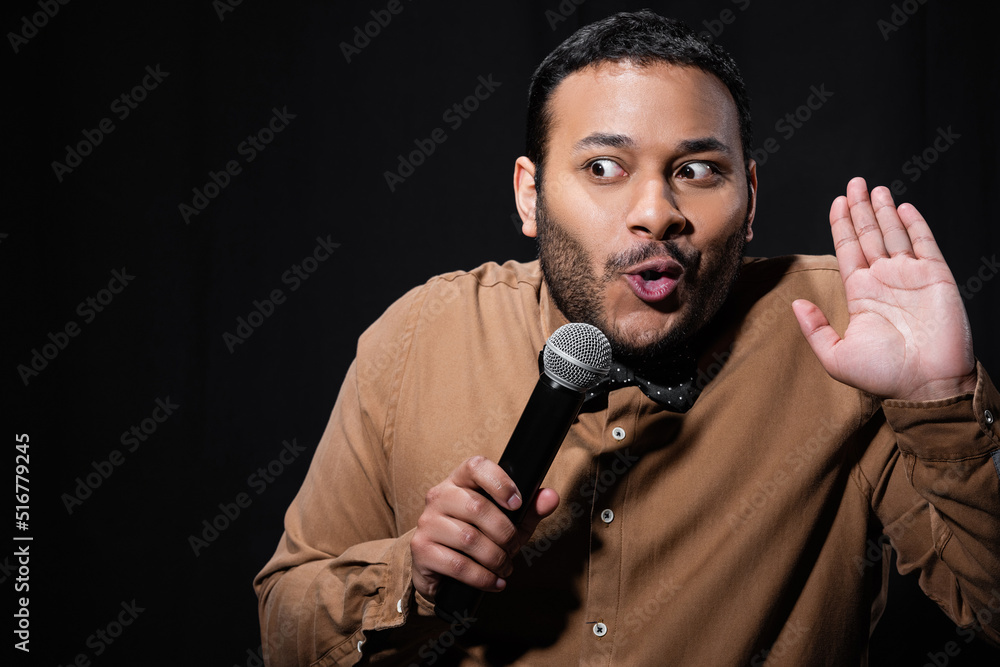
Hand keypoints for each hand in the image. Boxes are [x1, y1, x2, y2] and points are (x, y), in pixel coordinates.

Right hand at [409, 456, 559, 599]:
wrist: (440, 568)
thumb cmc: (479, 537)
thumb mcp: (508, 522)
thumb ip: (529, 510)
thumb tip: (551, 497)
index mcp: (460, 480)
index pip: (476, 466)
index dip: (499, 482)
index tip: (517, 504)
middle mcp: (439, 496)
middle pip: (477, 507)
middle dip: (505, 533)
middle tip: (513, 547)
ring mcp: (427, 522)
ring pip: (469, 538)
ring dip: (495, 558)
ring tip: (504, 566)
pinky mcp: (421, 550)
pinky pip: (458, 564)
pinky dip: (482, 577)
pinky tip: (493, 581)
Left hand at [792, 177, 975, 401]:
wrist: (926, 386)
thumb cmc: (883, 376)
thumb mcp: (835, 355)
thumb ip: (814, 328)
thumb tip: (795, 304)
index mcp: (861, 293)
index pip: (849, 250)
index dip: (842, 225)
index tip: (836, 202)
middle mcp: (884, 281)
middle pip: (869, 234)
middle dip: (860, 208)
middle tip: (854, 183)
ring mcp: (911, 277)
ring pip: (894, 233)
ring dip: (884, 210)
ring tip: (874, 188)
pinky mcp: (936, 277)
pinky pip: (924, 243)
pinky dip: (914, 224)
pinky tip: (903, 207)